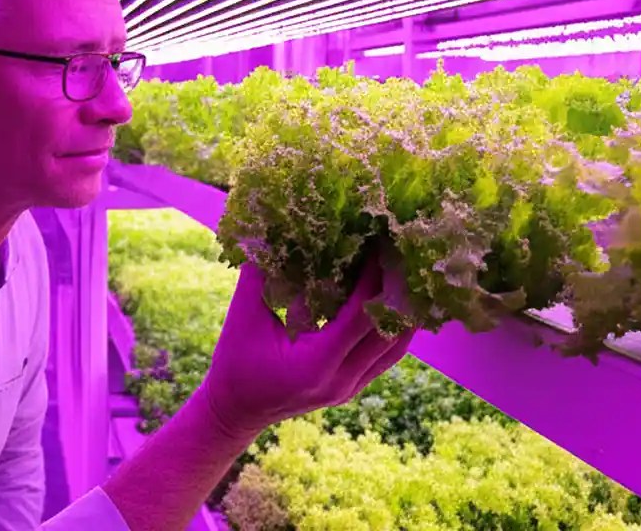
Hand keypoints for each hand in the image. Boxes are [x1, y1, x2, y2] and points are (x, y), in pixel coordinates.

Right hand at [198, 253, 414, 440]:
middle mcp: (340, 381)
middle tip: (400, 254)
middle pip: (388, 335)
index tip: (378, 248)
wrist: (235, 410)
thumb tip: (271, 230)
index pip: (359, 319)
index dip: (372, 281)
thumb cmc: (234, 362)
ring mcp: (350, 388)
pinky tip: (393, 302)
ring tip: (405, 274)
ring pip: (394, 349)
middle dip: (396, 292)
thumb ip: (259, 274)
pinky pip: (384, 357)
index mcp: (315, 365)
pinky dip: (392, 329)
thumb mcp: (243, 316)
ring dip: (402, 313)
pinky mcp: (352, 387)